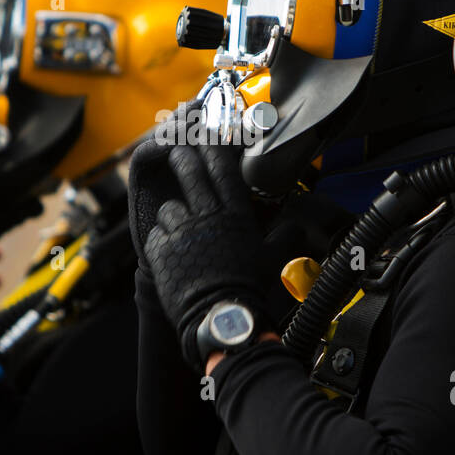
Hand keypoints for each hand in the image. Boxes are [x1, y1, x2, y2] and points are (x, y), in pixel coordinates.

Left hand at [135, 142, 273, 368]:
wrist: (222, 319)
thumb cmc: (247, 289)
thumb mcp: (271, 259)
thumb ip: (283, 237)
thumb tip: (298, 227)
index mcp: (236, 216)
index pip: (222, 168)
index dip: (212, 146)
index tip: (204, 135)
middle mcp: (209, 218)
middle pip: (190, 171)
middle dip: (182, 156)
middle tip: (179, 154)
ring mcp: (183, 232)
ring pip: (170, 205)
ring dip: (173, 214)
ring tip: (180, 231)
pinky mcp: (161, 250)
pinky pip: (157, 234)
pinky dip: (161, 242)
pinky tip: (172, 257)